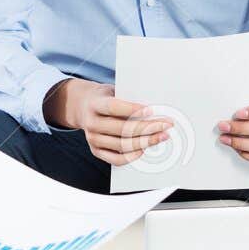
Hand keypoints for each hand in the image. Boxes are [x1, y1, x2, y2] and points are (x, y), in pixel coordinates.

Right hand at [44, 78, 170, 165]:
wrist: (83, 107)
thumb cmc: (105, 98)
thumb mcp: (113, 90)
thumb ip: (128, 98)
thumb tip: (155, 107)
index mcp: (95, 104)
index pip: (114, 107)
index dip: (132, 109)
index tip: (151, 111)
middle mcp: (91, 122)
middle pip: (121, 129)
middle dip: (147, 128)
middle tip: (165, 125)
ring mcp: (92, 138)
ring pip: (121, 145)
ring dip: (145, 142)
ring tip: (161, 137)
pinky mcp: (96, 150)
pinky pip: (115, 159)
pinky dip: (132, 156)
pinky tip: (144, 150)